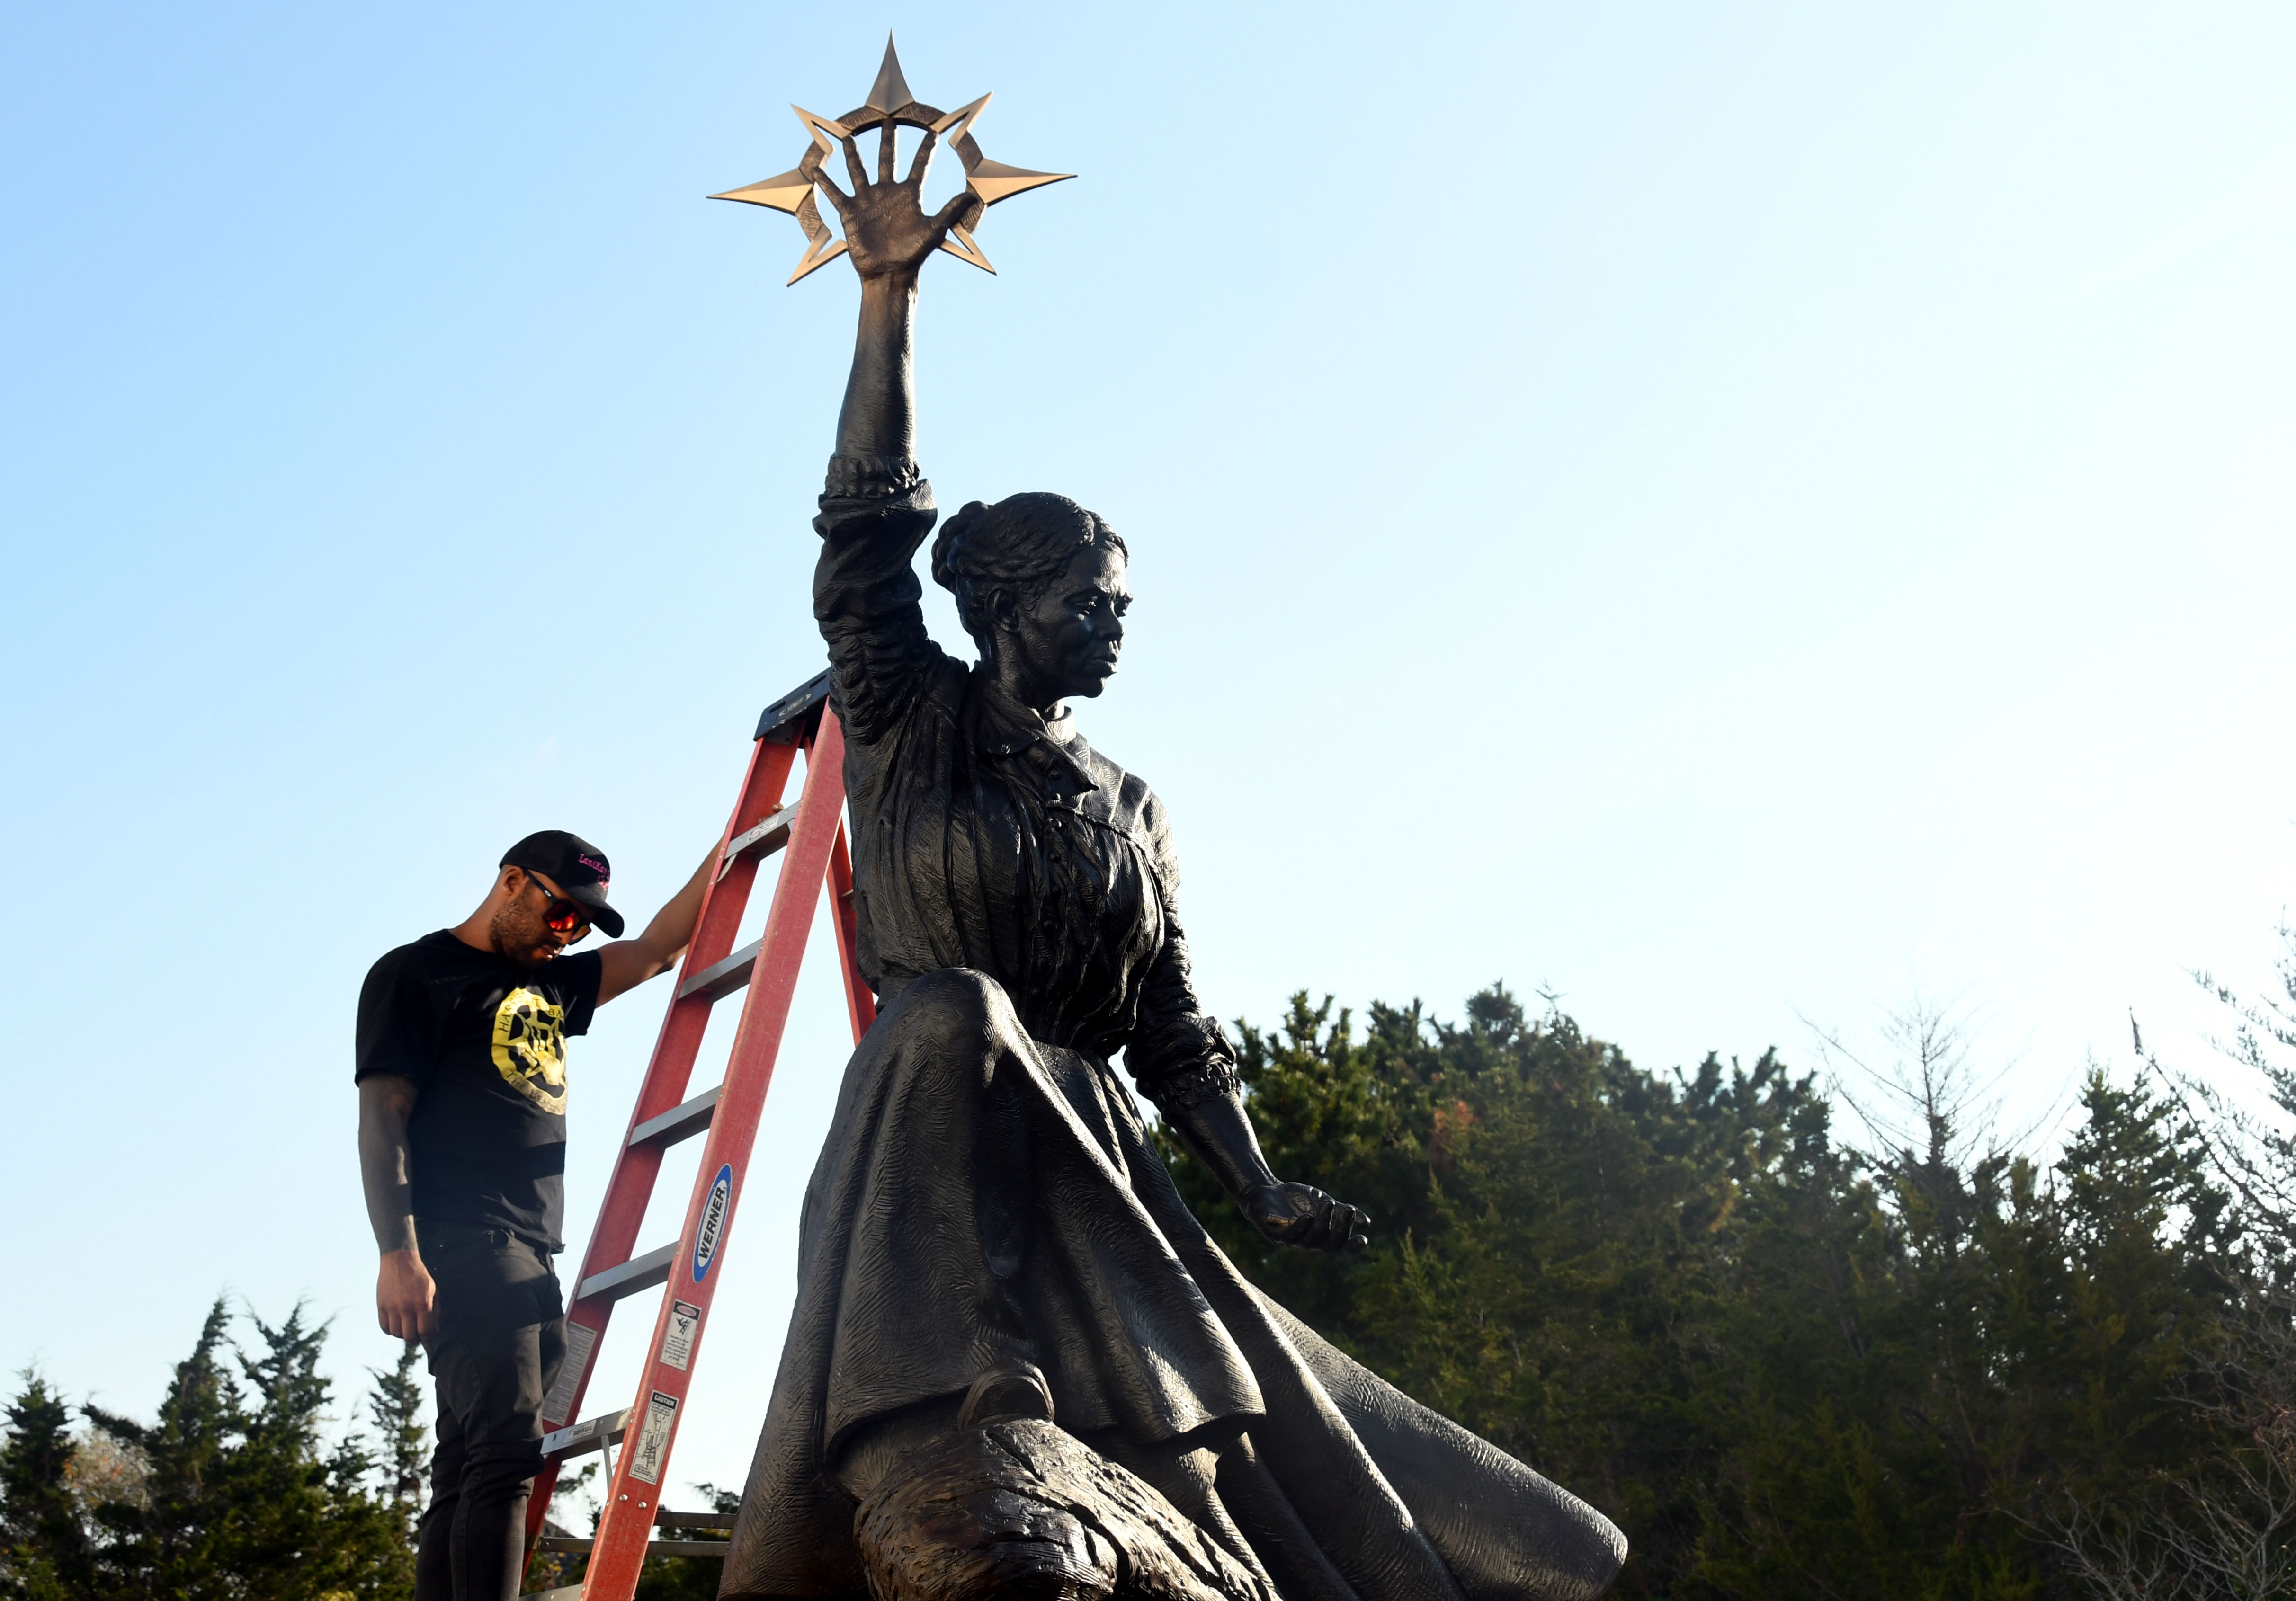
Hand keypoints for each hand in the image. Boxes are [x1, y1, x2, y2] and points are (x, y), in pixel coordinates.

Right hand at [377, 1249, 436, 1339]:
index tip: (428, 1338)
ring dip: (402, 1334)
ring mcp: (391, 1307)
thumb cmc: (419, 1277)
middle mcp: (406, 1307)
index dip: (428, 1338)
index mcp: (422, 1303)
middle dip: (416, 1339)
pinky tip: (397, 1324)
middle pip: (409, 1336)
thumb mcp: (433, 1291)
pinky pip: (384, 1327)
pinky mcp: (380, 1306)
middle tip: (418, 1335)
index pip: (425, 1331)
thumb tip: (434, 1331)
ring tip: (407, 1328)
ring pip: (396, 1333)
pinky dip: (391, 1330)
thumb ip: (435, 1312)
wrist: (399, 1261)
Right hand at [806, 121, 982, 282]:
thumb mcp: (934, 230)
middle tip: (888, 119)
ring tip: (848, 137)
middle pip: (888, 159)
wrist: (888, 274)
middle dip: (888, 139)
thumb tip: (973, 197)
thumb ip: (950, 211)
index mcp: (909, 195)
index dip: (926, 149)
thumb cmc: (913, 254)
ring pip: (859, 170)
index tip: (933, 131)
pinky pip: (835, 193)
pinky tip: (816, 171)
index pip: (920, 165)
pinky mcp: (850, 212)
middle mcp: (888, 192)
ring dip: (853, 155)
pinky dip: (825, 182)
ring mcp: (868, 200)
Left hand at [1240, 1182, 1371, 1252]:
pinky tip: (1306, 1217)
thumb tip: (1367, 1222)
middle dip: (1340, 1228)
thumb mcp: (1321, 1202)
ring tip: (1329, 1204)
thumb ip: (1340, 1211)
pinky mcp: (1273, 1234)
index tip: (1364, 1239)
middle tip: (1348, 1210)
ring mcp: (1291, 1240)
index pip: (1340, 1247)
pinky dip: (1298, 1228)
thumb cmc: (1295, 1200)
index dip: (1352, 1246)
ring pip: (1309, 1240)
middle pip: (1328, 1243)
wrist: (1265, 1191)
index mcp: (1321, 1237)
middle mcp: (1308, 1243)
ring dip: (1321, 1224)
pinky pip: (1287, 1235)